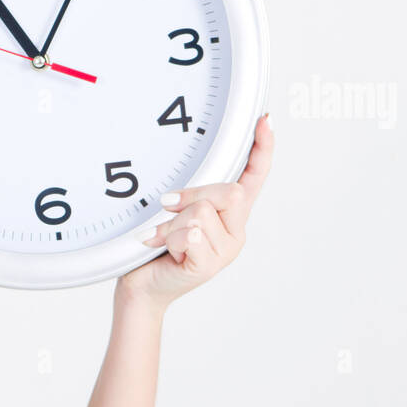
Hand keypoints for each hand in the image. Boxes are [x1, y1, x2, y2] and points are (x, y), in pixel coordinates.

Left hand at [118, 113, 274, 309]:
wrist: (141, 285)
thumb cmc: (156, 247)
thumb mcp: (174, 213)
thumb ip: (189, 197)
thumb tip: (177, 195)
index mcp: (230, 214)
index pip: (253, 177)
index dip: (263, 149)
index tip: (265, 121)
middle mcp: (234, 230)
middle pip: (228, 192)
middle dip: (192, 195)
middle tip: (166, 208)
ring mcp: (225, 250)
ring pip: (202, 213)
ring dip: (171, 223)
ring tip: (161, 238)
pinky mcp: (209, 265)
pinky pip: (192, 234)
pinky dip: (168, 238)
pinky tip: (163, 250)